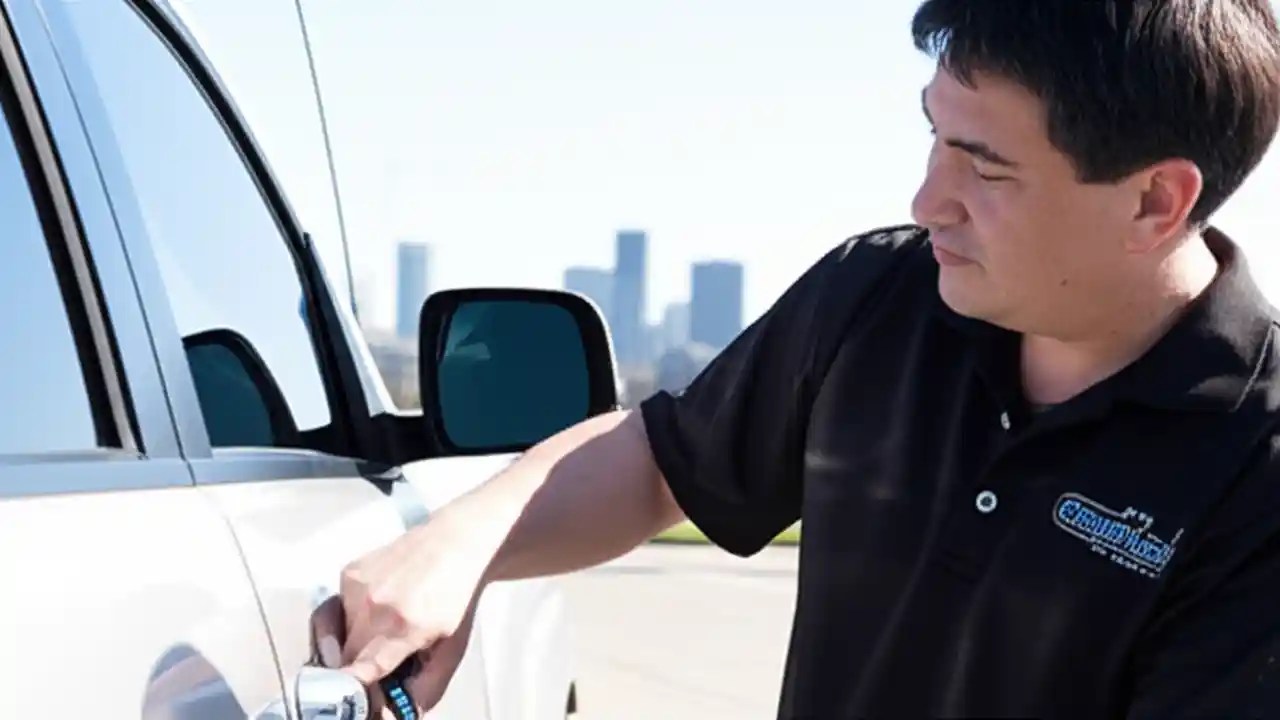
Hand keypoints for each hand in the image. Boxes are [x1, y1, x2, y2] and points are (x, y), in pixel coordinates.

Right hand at [329, 523, 487, 713]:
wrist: (455, 543)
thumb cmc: (457, 596)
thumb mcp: (452, 647)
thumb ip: (427, 687)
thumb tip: (403, 714)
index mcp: (405, 627)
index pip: (360, 672)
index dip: (355, 692)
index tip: (357, 700)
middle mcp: (376, 606)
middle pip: (344, 659)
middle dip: (356, 670)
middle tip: (376, 668)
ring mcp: (359, 587)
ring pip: (335, 636)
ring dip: (350, 643)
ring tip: (375, 637)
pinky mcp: (349, 573)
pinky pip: (335, 609)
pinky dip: (350, 618)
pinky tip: (376, 609)